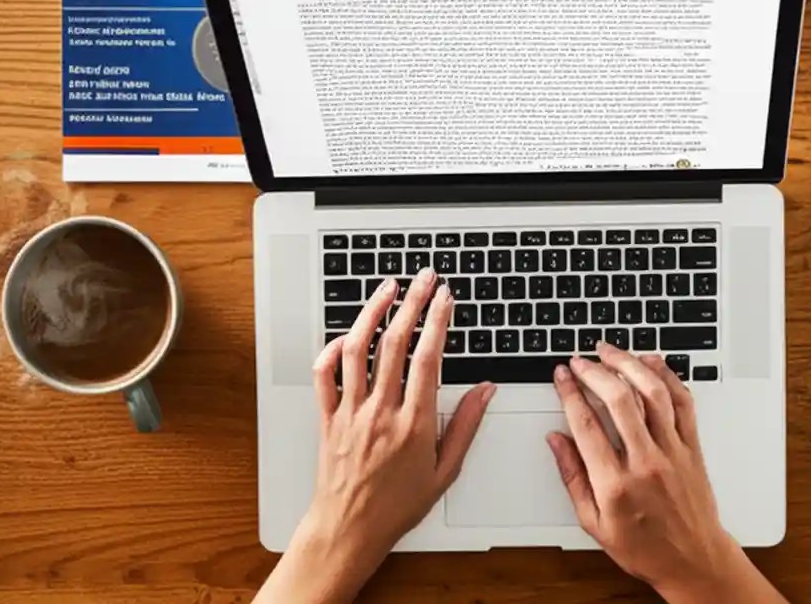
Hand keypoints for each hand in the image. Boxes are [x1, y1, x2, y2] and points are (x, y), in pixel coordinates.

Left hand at [256, 269, 495, 603]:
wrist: (348, 530)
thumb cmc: (397, 507)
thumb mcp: (445, 471)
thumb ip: (466, 426)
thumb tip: (485, 390)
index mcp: (413, 425)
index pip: (428, 359)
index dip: (438, 322)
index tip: (446, 299)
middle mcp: (380, 413)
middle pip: (394, 344)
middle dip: (412, 303)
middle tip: (424, 279)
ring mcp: (350, 413)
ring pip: (357, 350)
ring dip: (372, 313)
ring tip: (387, 288)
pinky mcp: (328, 419)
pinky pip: (324, 376)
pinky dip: (332, 349)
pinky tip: (347, 333)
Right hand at [547, 344, 785, 603]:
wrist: (693, 560)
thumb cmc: (644, 547)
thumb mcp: (593, 523)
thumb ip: (572, 477)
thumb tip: (555, 440)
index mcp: (615, 485)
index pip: (587, 425)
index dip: (570, 393)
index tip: (561, 376)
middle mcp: (646, 463)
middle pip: (618, 400)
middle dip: (595, 372)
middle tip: (580, 360)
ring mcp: (673, 452)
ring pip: (653, 394)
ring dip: (629, 364)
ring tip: (610, 351)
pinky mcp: (693, 447)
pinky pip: (683, 402)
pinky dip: (667, 377)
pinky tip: (651, 363)